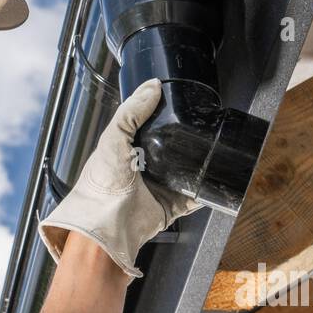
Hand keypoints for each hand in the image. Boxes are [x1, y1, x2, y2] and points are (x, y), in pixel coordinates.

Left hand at [38, 79, 200, 277]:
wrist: (107, 225)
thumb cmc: (101, 184)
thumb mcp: (113, 136)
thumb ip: (132, 111)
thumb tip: (153, 87)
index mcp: (127, 150)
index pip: (148, 127)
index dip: (161, 114)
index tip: (178, 102)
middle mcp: (143, 169)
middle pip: (170, 149)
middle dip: (184, 141)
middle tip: (199, 126)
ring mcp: (158, 188)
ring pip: (184, 172)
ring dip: (197, 165)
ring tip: (211, 150)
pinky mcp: (170, 207)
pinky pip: (192, 197)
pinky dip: (203, 192)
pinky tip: (212, 181)